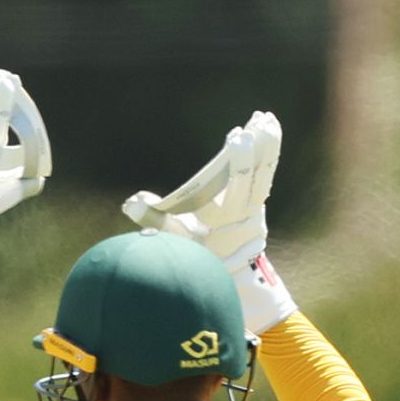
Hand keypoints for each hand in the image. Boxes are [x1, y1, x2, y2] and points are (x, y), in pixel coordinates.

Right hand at [122, 111, 295, 333]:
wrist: (226, 282)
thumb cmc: (194, 259)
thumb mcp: (172, 242)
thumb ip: (153, 220)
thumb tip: (131, 202)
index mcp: (227, 220)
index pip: (237, 186)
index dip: (239, 162)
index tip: (236, 137)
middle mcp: (247, 213)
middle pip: (255, 175)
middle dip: (253, 148)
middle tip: (253, 122)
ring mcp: (256, 207)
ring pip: (265, 172)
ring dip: (267, 145)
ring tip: (266, 118)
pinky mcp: (257, 202)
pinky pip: (266, 174)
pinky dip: (268, 153)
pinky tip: (267, 131)